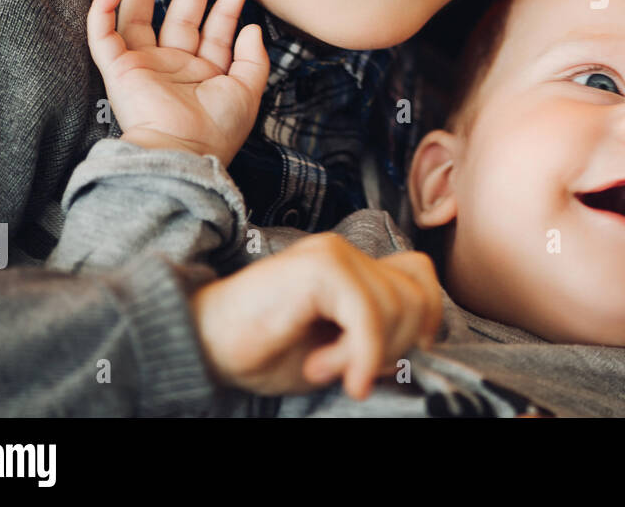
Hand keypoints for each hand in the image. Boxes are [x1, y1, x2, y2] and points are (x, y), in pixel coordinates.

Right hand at [86, 0, 269, 167]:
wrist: (184, 149)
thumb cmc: (217, 127)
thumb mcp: (248, 90)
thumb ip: (254, 59)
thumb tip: (253, 28)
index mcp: (204, 74)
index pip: (214, 33)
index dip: (225, 9)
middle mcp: (173, 67)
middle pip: (181, 18)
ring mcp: (144, 67)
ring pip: (139, 18)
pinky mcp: (118, 70)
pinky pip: (102, 36)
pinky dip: (102, 10)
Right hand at [190, 233, 443, 398]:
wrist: (200, 345)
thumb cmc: (262, 350)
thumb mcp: (336, 349)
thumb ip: (377, 336)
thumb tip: (423, 341)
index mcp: (351, 266)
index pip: (419, 274)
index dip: (425, 316)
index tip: (394, 359)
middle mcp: (345, 252)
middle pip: (416, 295)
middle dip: (397, 345)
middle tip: (348, 371)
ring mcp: (332, 255)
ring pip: (397, 307)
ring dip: (367, 353)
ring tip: (321, 367)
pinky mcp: (320, 268)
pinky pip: (368, 315)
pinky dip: (359, 353)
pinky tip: (326, 372)